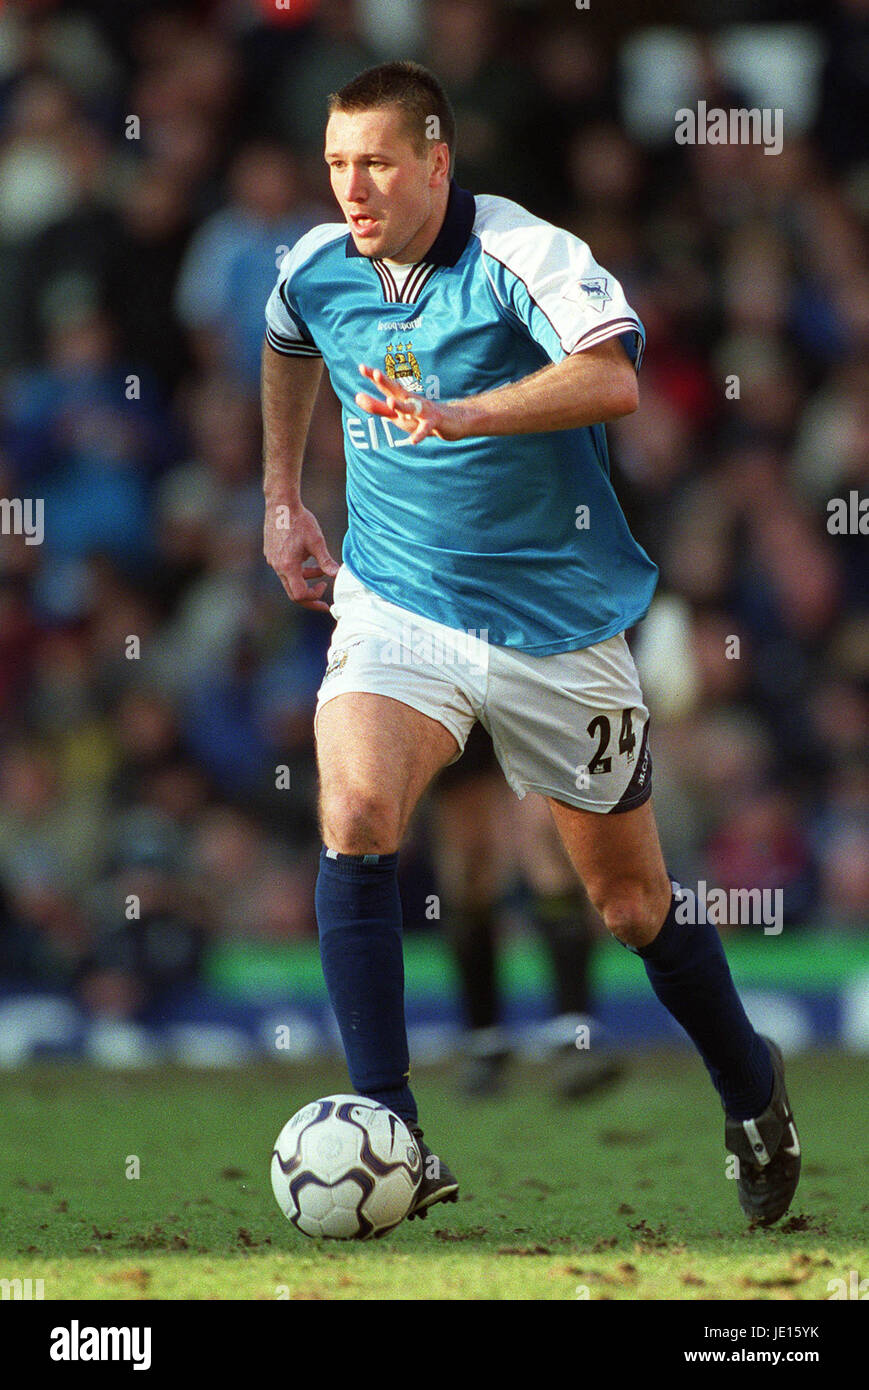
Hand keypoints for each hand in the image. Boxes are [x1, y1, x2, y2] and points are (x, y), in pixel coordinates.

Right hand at [263, 501, 338, 612]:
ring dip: (306, 579)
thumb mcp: (317, 542)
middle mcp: (277, 566)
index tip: (326, 588)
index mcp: (288, 566)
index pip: (300, 595)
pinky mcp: (271, 554)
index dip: (314, 597)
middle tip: (323, 600)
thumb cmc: (300, 521)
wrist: (281, 504)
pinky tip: (308, 557)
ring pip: (289, 580)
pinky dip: (298, 570)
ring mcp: (272, 560)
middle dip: (309, 597)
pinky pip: (285, 569)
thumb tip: (337, 575)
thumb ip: (326, 561)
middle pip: (293, 592)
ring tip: (321, 570)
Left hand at [355, 364, 470, 443]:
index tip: (362, 367)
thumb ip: (377, 407)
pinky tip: (412, 441)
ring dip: (401, 405)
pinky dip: (419, 434)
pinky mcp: (434, 423)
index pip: (385, 386)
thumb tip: (356, 397)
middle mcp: (411, 401)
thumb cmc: (419, 417)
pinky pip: (425, 429)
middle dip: (386, 382)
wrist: (452, 421)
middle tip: (376, 373)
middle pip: (397, 390)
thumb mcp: (396, 413)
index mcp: (401, 397)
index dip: (374, 376)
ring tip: (390, 402)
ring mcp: (424, 411)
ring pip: (411, 408)